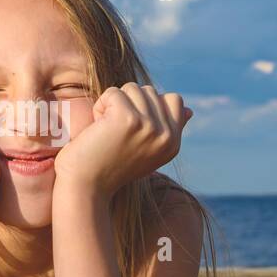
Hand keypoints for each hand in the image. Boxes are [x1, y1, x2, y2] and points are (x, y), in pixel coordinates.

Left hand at [53, 83, 192, 196]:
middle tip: (114, 132)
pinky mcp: (129, 119)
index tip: (130, 126)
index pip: (174, 100)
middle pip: (150, 91)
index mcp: (173, 144)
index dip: (148, 104)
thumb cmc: (109, 168)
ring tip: (106, 129)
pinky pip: (114, 92)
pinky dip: (100, 106)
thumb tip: (190, 110)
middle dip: (127, 104)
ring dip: (112, 104)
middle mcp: (166, 136)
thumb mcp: (146, 151)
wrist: (85, 188)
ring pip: (132, 89)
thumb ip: (167, 130)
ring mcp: (150, 127)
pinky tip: (97, 128)